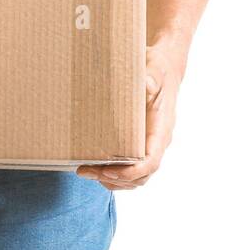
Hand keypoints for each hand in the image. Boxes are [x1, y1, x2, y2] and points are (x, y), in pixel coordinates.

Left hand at [76, 43, 184, 189]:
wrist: (163, 69)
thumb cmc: (158, 70)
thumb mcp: (155, 71)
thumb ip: (152, 79)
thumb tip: (147, 84)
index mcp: (161, 130)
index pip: (151, 161)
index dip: (132, 172)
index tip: (110, 171)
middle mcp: (157, 142)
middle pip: (141, 175)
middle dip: (115, 178)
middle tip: (87, 171)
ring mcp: (149, 145)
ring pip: (136, 177)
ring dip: (112, 180)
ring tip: (86, 172)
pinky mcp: (139, 143)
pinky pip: (130, 168)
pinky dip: (114, 175)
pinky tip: (95, 169)